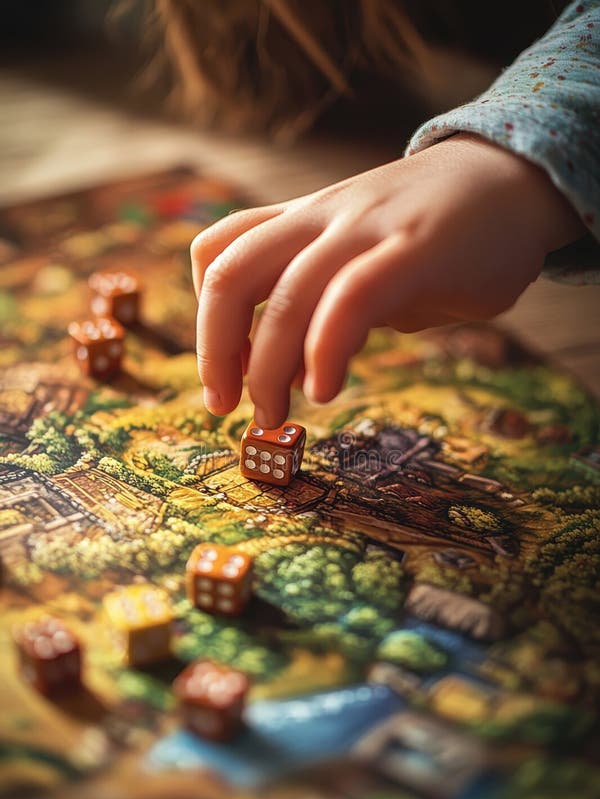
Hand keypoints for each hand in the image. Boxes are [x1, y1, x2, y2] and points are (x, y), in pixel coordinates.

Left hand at [192, 134, 583, 427]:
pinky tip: (325, 388)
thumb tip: (294, 365)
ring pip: (286, 296)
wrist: (515, 180)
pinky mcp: (414, 251)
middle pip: (230, 274)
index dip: (205, 318)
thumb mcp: (365, 257)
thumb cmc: (437, 233)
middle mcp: (322, 218)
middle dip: (213, 352)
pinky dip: (325, 351)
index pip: (218, 251)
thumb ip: (326, 300)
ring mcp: (366, 230)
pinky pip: (350, 300)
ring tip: (275, 414)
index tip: (225, 372)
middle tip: (226, 408)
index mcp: (303, 221)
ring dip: (266, 370)